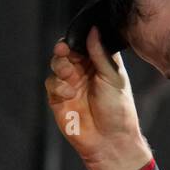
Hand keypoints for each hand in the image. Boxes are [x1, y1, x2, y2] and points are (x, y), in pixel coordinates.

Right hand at [43, 26, 150, 169]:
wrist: (110, 140)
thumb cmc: (118, 110)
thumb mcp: (113, 77)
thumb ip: (101, 54)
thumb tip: (93, 29)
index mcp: (98, 64)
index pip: (83, 44)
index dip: (77, 39)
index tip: (76, 37)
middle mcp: (83, 72)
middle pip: (66, 51)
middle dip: (63, 49)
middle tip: (64, 50)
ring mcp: (70, 85)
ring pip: (56, 65)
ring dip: (60, 65)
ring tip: (69, 73)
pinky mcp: (58, 99)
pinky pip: (51, 84)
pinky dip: (57, 85)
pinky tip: (69, 93)